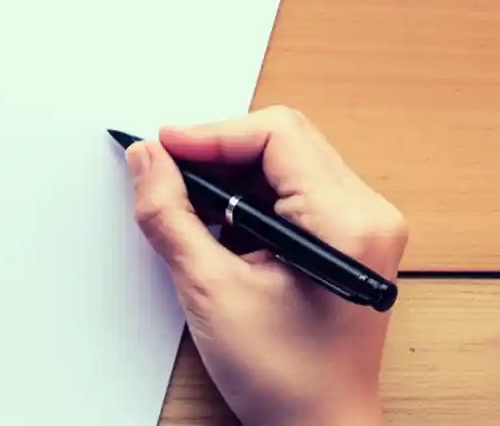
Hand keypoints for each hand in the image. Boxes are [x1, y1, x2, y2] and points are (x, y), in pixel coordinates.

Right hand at [127, 106, 407, 425]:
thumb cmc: (287, 377)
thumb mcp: (211, 290)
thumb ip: (171, 215)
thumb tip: (146, 158)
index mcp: (348, 222)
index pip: (276, 136)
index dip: (211, 134)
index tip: (162, 148)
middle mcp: (365, 214)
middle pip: (280, 140)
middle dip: (216, 151)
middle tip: (164, 171)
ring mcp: (359, 225)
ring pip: (281, 162)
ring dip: (228, 175)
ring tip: (187, 206)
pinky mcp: (342, 237)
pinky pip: (288, 189)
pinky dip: (244, 196)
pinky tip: (215, 224)